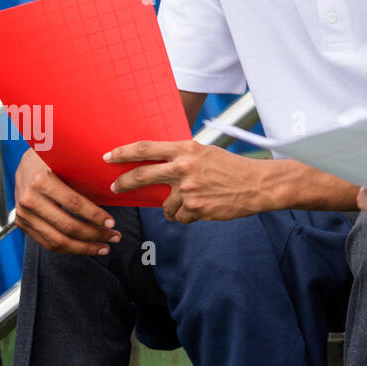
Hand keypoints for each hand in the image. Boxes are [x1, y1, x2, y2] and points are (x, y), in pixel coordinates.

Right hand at [14, 147, 120, 254]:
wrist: (24, 163)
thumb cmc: (53, 159)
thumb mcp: (66, 160)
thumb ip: (83, 174)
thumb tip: (114, 189)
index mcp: (42, 180)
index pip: (73, 203)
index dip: (94, 215)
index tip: (112, 222)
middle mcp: (29, 199)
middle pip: (66, 226)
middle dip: (94, 235)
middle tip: (115, 237)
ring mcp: (23, 214)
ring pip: (56, 240)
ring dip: (84, 248)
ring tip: (104, 247)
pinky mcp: (22, 224)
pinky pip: (47, 243)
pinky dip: (69, 249)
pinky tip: (86, 248)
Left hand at [105, 140, 264, 222]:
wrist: (258, 184)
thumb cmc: (233, 168)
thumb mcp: (207, 153)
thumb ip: (183, 157)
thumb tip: (160, 166)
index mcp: (187, 149)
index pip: (146, 148)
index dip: (123, 153)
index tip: (108, 156)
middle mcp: (184, 167)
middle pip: (141, 175)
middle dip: (124, 183)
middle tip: (116, 187)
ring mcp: (188, 189)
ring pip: (165, 205)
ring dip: (175, 207)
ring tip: (197, 201)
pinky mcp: (195, 208)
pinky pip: (180, 217)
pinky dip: (189, 215)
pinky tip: (206, 207)